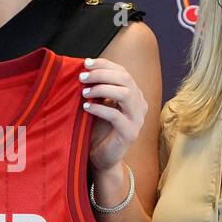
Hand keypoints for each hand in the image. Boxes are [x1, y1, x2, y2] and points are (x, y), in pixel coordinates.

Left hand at [79, 58, 146, 175]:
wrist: (102, 158)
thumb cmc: (98, 130)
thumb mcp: (99, 104)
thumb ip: (98, 88)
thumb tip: (83, 69)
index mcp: (134, 95)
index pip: (123, 72)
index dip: (105, 65)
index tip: (86, 63)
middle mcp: (139, 105)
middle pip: (125, 79)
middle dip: (102, 74)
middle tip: (82, 77)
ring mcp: (137, 119)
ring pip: (125, 94)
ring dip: (102, 89)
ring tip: (84, 92)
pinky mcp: (130, 133)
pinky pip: (116, 115)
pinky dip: (100, 109)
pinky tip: (86, 107)